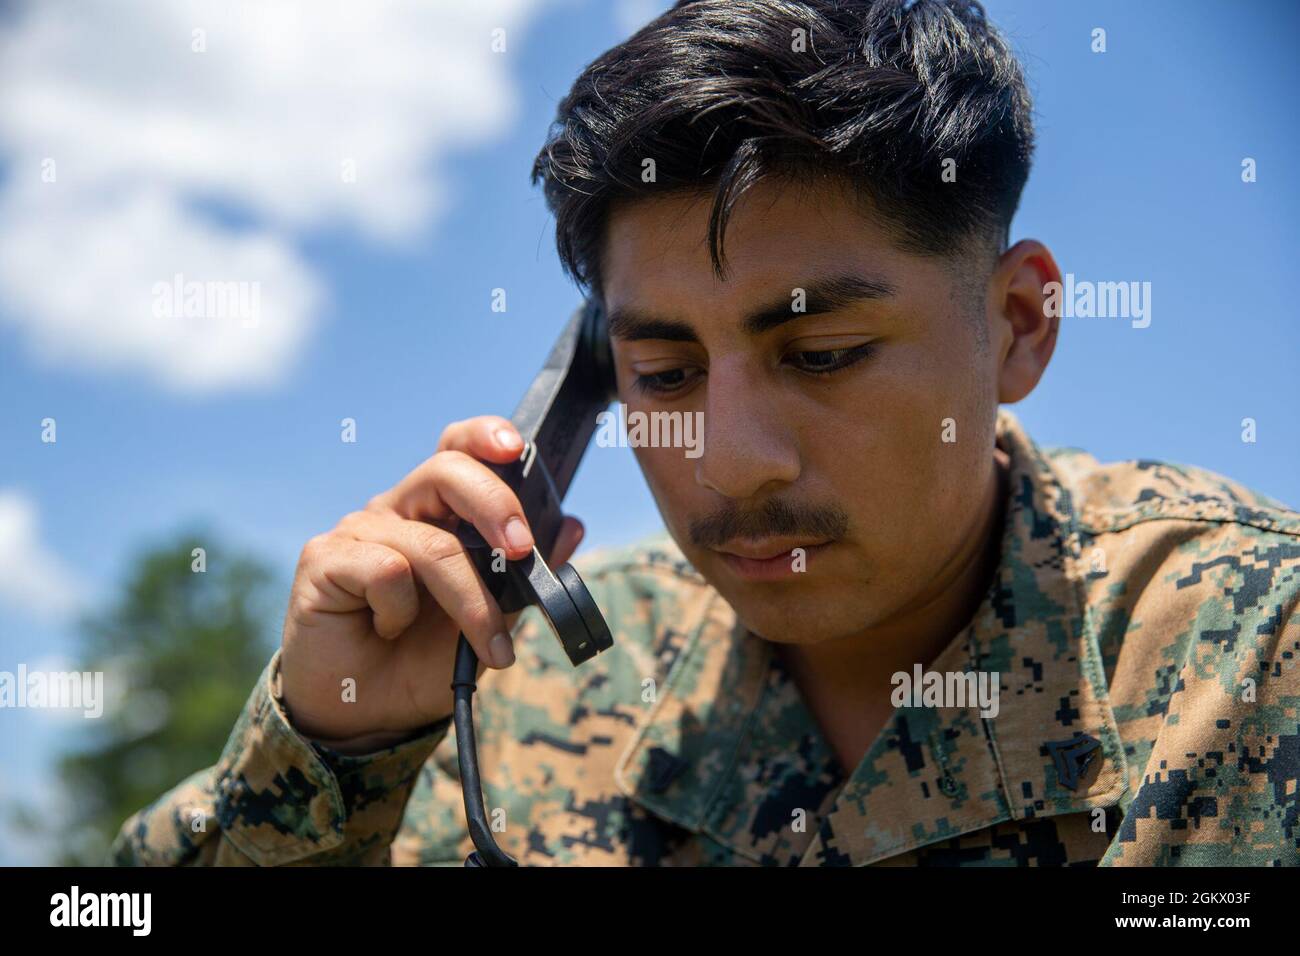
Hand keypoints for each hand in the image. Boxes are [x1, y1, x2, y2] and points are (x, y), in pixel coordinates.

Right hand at [278, 416, 583, 751]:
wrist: (370, 713)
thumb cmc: (425, 658)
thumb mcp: (492, 618)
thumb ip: (526, 575)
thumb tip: (572, 526)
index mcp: (436, 510)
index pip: (459, 448)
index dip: (486, 436)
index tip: (517, 448)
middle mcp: (397, 508)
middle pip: (446, 470)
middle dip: (495, 505)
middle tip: (520, 550)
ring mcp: (359, 530)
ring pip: (431, 543)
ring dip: (470, 602)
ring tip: (488, 647)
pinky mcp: (326, 558)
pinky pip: (385, 571)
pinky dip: (401, 612)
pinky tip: (387, 630)